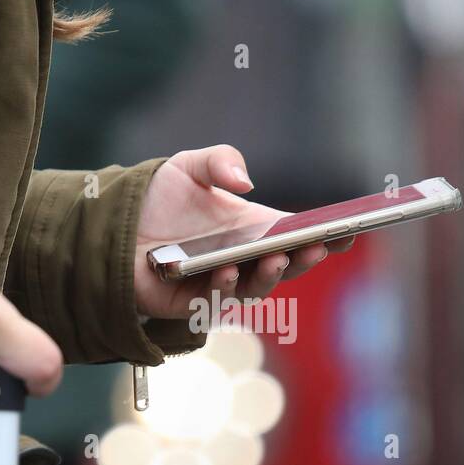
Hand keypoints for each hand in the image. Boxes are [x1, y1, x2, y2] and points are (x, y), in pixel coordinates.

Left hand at [133, 145, 354, 318]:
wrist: (113, 222)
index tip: (351, 229)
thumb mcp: (190, 165)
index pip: (298, 237)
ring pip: (256, 288)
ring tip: (276, 258)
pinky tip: (227, 271)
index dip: (327, 236)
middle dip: (305, 258)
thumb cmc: (157, 196)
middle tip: (318, 246)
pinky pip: (214, 301)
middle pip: (286, 266)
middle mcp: (243, 259)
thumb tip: (247, 184)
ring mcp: (220, 283)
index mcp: (253, 229)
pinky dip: (225, 287)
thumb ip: (220, 161)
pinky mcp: (190, 302)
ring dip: (269, 276)